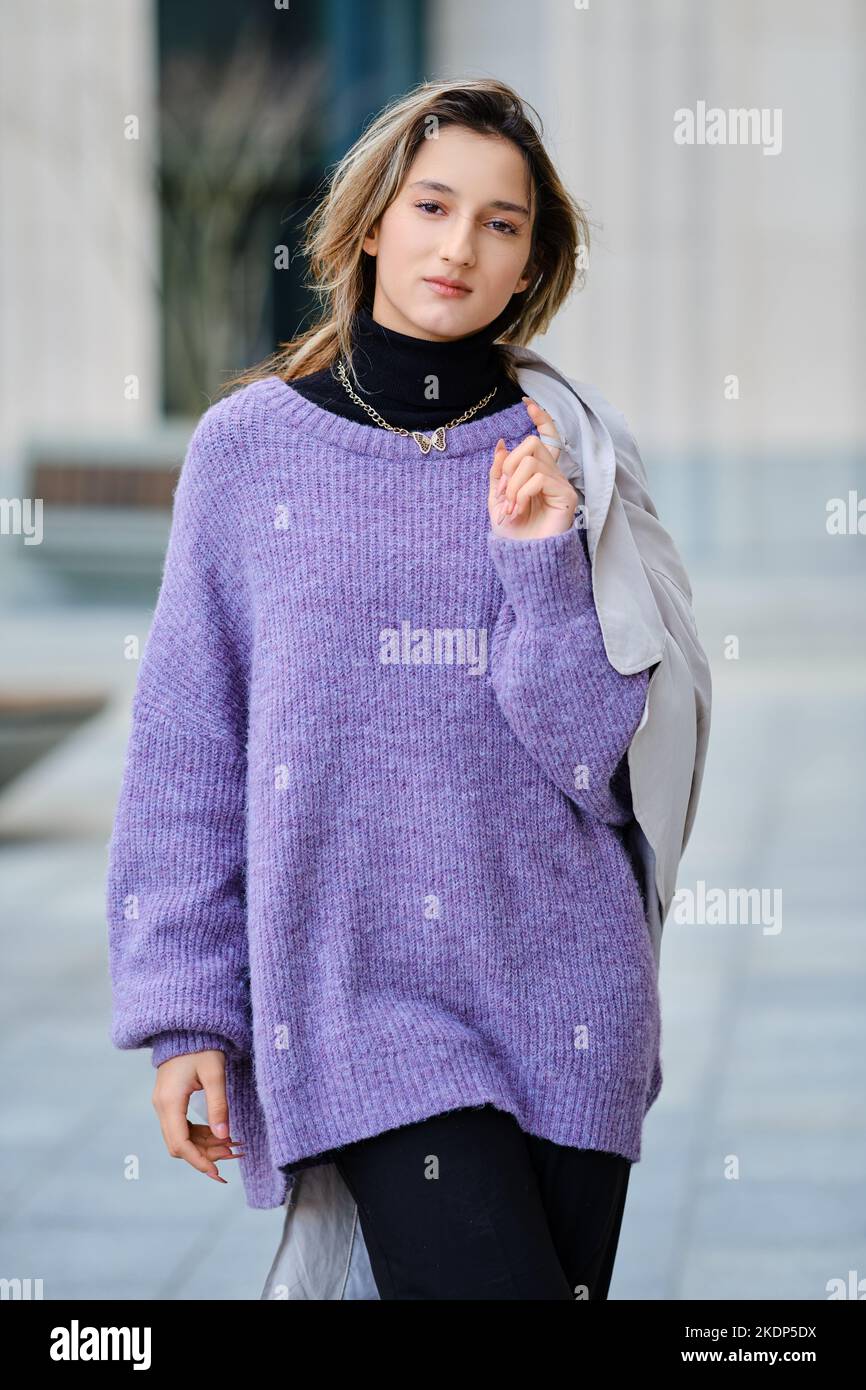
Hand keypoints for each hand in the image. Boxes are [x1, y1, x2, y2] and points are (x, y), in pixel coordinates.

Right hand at [152, 1049, 244, 1183]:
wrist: (185, 1027)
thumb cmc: (202, 1046)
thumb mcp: (215, 1073)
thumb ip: (219, 1104)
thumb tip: (223, 1135)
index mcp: (170, 1101)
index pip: (180, 1143)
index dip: (198, 1161)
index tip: (217, 1173)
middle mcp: (162, 1106)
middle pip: (179, 1145)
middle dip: (205, 1155)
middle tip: (233, 1156)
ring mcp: (163, 1104)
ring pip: (181, 1138)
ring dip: (204, 1146)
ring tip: (233, 1147)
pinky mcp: (170, 1101)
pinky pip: (182, 1127)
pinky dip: (200, 1135)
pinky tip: (219, 1135)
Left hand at [488, 396, 579, 540]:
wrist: (522, 556)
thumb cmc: (512, 531)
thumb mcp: (497, 498)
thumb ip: (498, 471)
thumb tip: (500, 443)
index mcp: (536, 472)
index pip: (545, 437)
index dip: (540, 418)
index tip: (528, 403)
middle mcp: (551, 474)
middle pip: (531, 444)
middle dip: (509, 466)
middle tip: (502, 493)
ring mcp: (560, 483)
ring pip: (531, 461)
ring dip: (512, 484)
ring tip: (510, 507)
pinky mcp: (565, 494)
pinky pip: (539, 477)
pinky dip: (522, 492)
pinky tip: (519, 508)